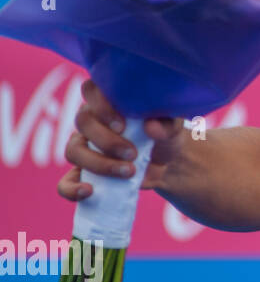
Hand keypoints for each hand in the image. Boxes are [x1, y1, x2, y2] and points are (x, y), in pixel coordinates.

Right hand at [57, 79, 185, 201]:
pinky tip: (89, 191)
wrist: (168, 162)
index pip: (90, 90)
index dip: (101, 106)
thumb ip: (167, 124)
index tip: (123, 125)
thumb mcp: (173, 127)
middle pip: (82, 122)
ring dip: (99, 164)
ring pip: (73, 150)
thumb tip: (151, 127)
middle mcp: (91, 120)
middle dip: (107, 141)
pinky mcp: (82, 173)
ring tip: (130, 171)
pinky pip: (64, 183)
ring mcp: (83, 147)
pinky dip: (71, 189)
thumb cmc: (165, 134)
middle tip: (133, 153)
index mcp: (109, 100)